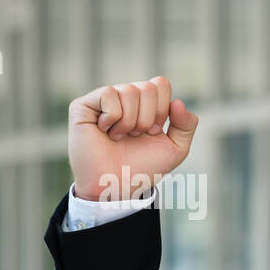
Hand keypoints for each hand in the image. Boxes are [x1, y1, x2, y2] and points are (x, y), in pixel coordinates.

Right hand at [68, 77, 198, 199]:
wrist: (118, 185)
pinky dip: (113, 118)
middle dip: (148, 118)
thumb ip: (186, 125)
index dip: (162, 110)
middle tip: (136, 135)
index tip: (153, 131)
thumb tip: (178, 101)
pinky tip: (104, 131)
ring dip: (130, 122)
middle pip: (148, 87)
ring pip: (129, 91)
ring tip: (120, 136)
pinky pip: (108, 94)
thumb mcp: (175, 148)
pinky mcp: (83, 105)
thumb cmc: (144, 167)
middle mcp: (124, 97)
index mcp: (144, 103)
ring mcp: (103, 100)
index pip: (160, 84)